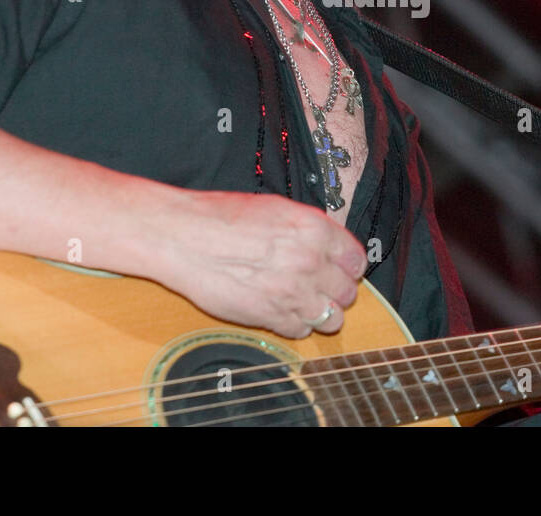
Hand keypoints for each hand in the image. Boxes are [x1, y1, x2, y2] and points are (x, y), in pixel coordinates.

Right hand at [154, 189, 367, 338]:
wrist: (184, 238)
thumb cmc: (221, 218)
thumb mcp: (276, 208)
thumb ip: (309, 228)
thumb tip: (327, 244)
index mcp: (314, 229)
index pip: (356, 259)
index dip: (348, 266)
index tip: (340, 270)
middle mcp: (310, 261)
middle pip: (348, 292)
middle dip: (336, 291)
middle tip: (320, 288)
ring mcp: (293, 292)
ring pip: (332, 318)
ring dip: (321, 313)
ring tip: (304, 304)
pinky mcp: (271, 317)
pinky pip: (301, 331)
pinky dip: (295, 326)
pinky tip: (281, 311)